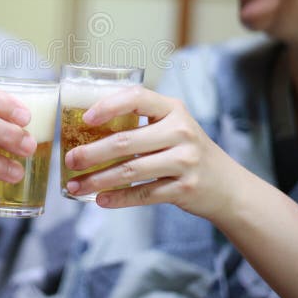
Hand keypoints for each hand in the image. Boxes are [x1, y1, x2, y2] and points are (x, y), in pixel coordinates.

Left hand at [63, 86, 237, 218]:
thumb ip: (141, 122)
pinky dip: (118, 198)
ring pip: (130, 170)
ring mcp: (184, 161)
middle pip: (125, 141)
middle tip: (70, 160)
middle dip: (92, 152)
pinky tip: (100, 200)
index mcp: (173, 109)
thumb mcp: (172, 126)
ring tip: (75, 185)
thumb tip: (86, 129)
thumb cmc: (187, 150)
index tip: (85, 118)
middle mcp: (181, 131)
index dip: (108, 105)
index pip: (137, 97)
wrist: (227, 185)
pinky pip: (143, 194)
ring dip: (98, 180)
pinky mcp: (184, 189)